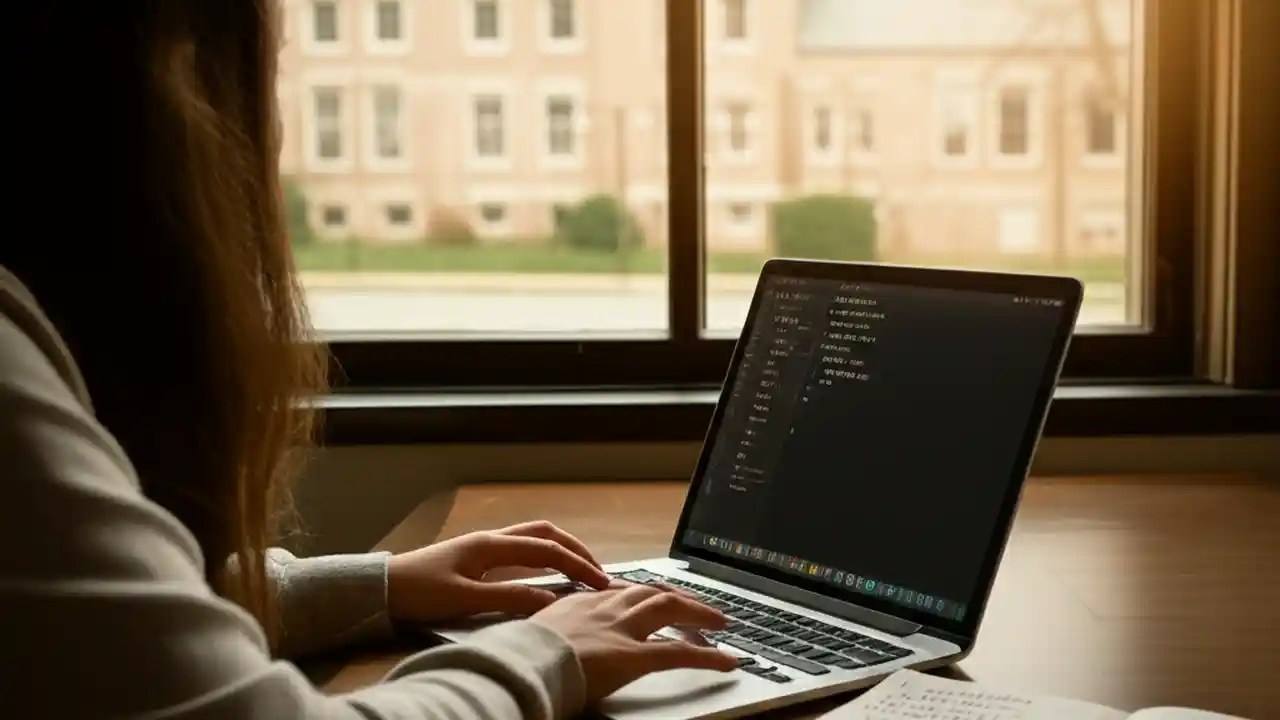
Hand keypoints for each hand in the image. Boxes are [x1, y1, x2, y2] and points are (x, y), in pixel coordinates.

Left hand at [387, 521, 610, 622]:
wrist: (381, 588)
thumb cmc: (419, 592)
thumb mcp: (465, 599)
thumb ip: (510, 598)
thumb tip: (552, 600)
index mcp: (491, 545)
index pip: (546, 550)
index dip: (577, 565)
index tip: (600, 582)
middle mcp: (491, 539)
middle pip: (545, 534)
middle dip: (575, 549)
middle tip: (598, 573)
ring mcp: (483, 546)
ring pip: (533, 538)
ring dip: (560, 549)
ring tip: (580, 570)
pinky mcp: (476, 557)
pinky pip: (520, 549)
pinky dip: (543, 556)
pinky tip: (547, 573)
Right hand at [531, 584, 737, 702]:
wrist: (518, 666)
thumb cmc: (516, 657)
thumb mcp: (531, 635)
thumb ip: (549, 633)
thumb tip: (545, 643)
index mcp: (578, 603)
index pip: (618, 592)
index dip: (641, 595)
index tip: (651, 598)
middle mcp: (604, 608)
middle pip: (650, 593)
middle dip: (677, 597)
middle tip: (697, 605)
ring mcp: (621, 630)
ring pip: (669, 609)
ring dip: (698, 613)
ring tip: (718, 621)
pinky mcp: (634, 657)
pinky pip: (680, 654)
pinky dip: (708, 657)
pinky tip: (727, 661)